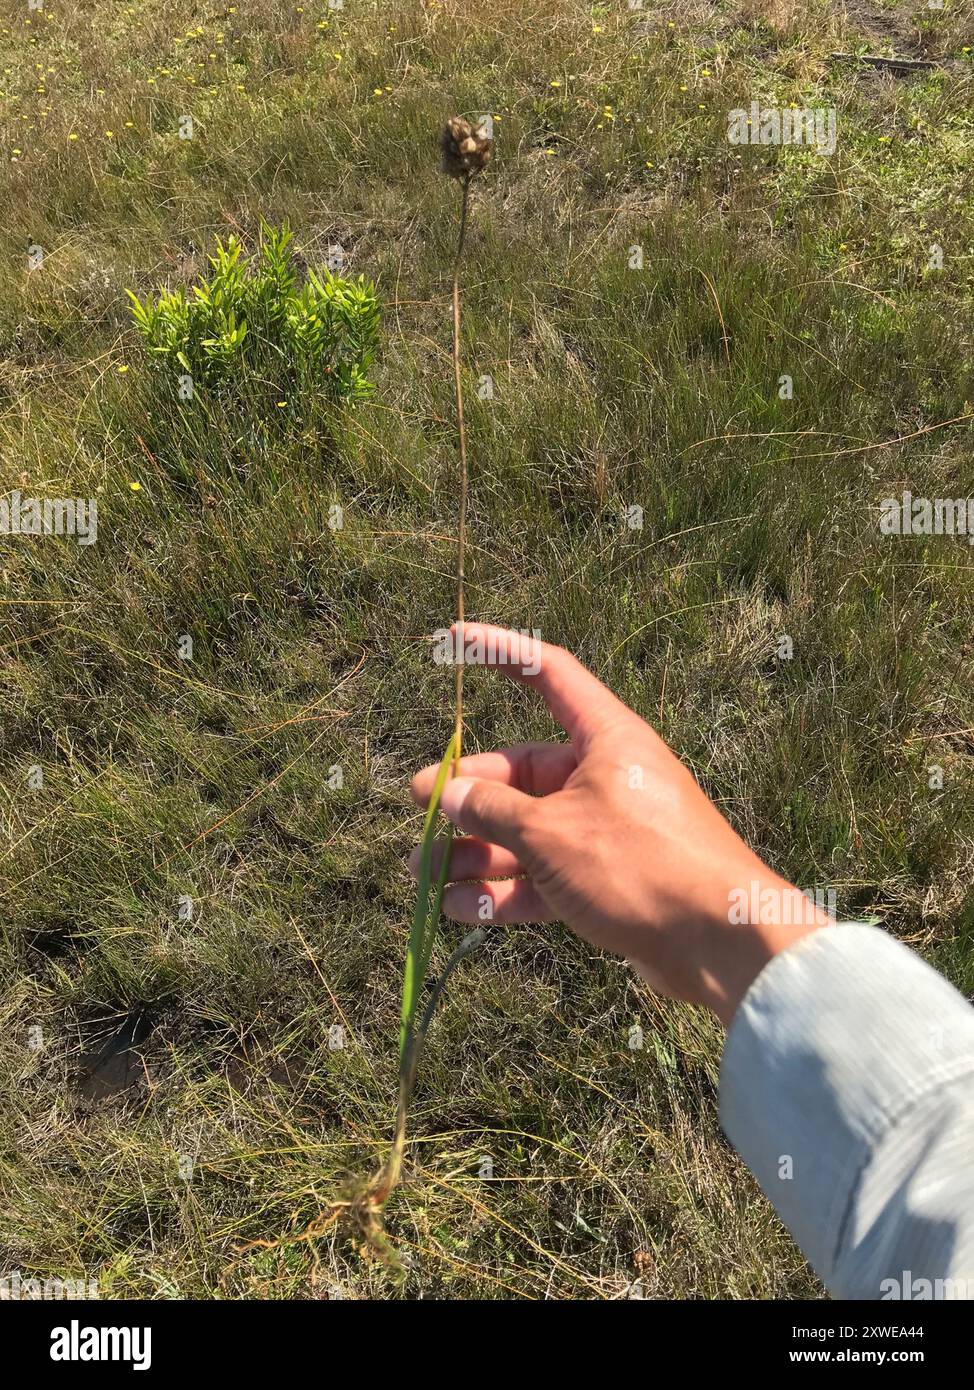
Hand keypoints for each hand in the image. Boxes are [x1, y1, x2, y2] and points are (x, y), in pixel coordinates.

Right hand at [410, 624, 829, 1026]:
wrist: (721, 943)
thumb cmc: (639, 865)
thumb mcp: (552, 832)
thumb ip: (494, 811)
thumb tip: (449, 793)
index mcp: (604, 738)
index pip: (548, 675)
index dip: (500, 651)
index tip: (452, 637)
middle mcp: (605, 777)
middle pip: (523, 773)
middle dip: (468, 794)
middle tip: (417, 806)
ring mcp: (606, 832)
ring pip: (528, 831)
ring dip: (476, 851)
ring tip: (422, 872)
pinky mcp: (608, 881)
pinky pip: (545, 876)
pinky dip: (505, 890)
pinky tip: (459, 909)